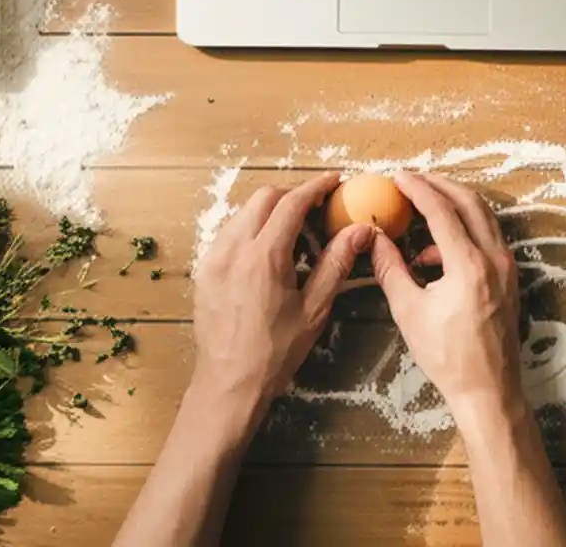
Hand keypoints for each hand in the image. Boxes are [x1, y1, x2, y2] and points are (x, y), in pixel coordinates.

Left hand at [191, 173, 374, 404]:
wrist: (229, 383)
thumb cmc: (276, 352)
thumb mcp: (314, 308)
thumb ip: (337, 263)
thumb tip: (361, 230)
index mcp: (263, 256)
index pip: (291, 203)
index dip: (315, 188)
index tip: (334, 182)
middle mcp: (233, 249)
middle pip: (263, 198)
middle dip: (292, 195)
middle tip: (317, 207)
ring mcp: (213, 258)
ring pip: (243, 213)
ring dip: (270, 211)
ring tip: (295, 232)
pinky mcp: (204, 270)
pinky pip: (229, 233)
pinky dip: (251, 229)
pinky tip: (268, 251)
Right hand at [371, 173, 523, 412]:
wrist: (488, 388)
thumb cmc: (447, 355)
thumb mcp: (408, 310)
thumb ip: (389, 267)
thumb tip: (372, 238)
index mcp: (468, 265)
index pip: (441, 210)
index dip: (417, 188)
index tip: (397, 177)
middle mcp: (494, 258)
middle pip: (469, 201)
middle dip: (439, 184)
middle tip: (412, 180)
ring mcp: (507, 266)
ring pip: (483, 216)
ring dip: (454, 202)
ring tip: (423, 204)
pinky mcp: (509, 276)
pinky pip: (488, 236)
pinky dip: (464, 228)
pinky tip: (435, 250)